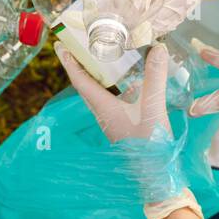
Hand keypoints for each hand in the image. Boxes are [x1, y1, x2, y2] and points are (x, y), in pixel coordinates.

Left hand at [56, 42, 199, 218]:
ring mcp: (112, 119)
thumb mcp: (153, 105)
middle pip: (86, 83)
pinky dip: (117, 85)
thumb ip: (155, 76)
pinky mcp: (122, 124)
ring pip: (100, 91)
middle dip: (81, 63)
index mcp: (103, 107)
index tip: (59, 45)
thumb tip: (158, 47)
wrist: (155, 174)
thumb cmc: (149, 142)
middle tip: (79, 44)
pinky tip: (133, 78)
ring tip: (104, 55)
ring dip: (99, 74)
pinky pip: (114, 99)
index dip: (69, 61)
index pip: (80, 80)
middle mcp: (103, 112)